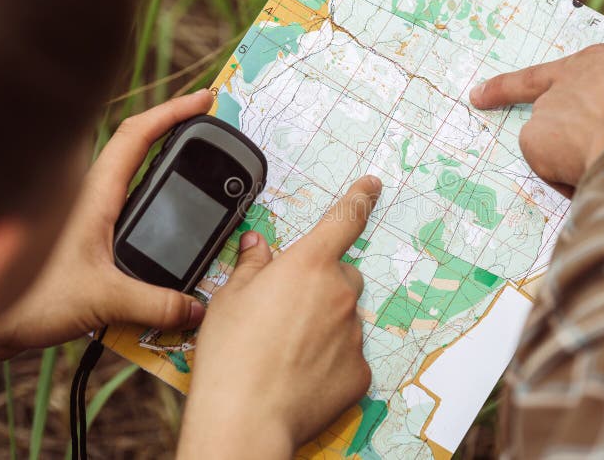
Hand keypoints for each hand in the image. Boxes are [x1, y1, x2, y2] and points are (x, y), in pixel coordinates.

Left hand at [0, 91, 213, 361]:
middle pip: (135, 146)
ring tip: (193, 165)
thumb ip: (156, 304)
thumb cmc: (28, 300)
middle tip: (205, 126)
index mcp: (95, 195)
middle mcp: (89, 197)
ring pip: (128, 177)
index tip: (204, 100)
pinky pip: (123, 208)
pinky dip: (150, 202)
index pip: (137, 136)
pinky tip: (163, 219)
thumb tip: (196, 308)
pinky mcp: (81, 236)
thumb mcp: (103, 300)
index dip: (172, 111)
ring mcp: (84, 214)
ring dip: (159, 165)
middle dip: (172, 129)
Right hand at [178, 176, 381, 458]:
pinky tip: (301, 374)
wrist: (246, 417)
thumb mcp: (230, 298)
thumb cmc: (230, 354)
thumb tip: (258, 245)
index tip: (373, 186)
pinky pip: (348, 354)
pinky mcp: (360, 371)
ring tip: (287, 350)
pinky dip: (331, 359)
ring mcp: (354, 333)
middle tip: (288, 311)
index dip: (360, 198)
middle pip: (342, 276)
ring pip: (344, 317)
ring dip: (325, 324)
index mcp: (309, 265)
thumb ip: (252, 265)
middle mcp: (340, 293)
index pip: (344, 219)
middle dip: (322, 285)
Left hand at [470, 44, 603, 190]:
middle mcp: (564, 81)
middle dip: (563, 138)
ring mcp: (545, 109)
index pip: (547, 72)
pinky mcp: (534, 139)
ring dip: (574, 162)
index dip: (510, 86)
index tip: (478, 94)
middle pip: (553, 114)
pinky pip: (551, 172)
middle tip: (586, 157)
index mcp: (599, 61)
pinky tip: (593, 182)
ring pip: (554, 147)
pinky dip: (567, 182)